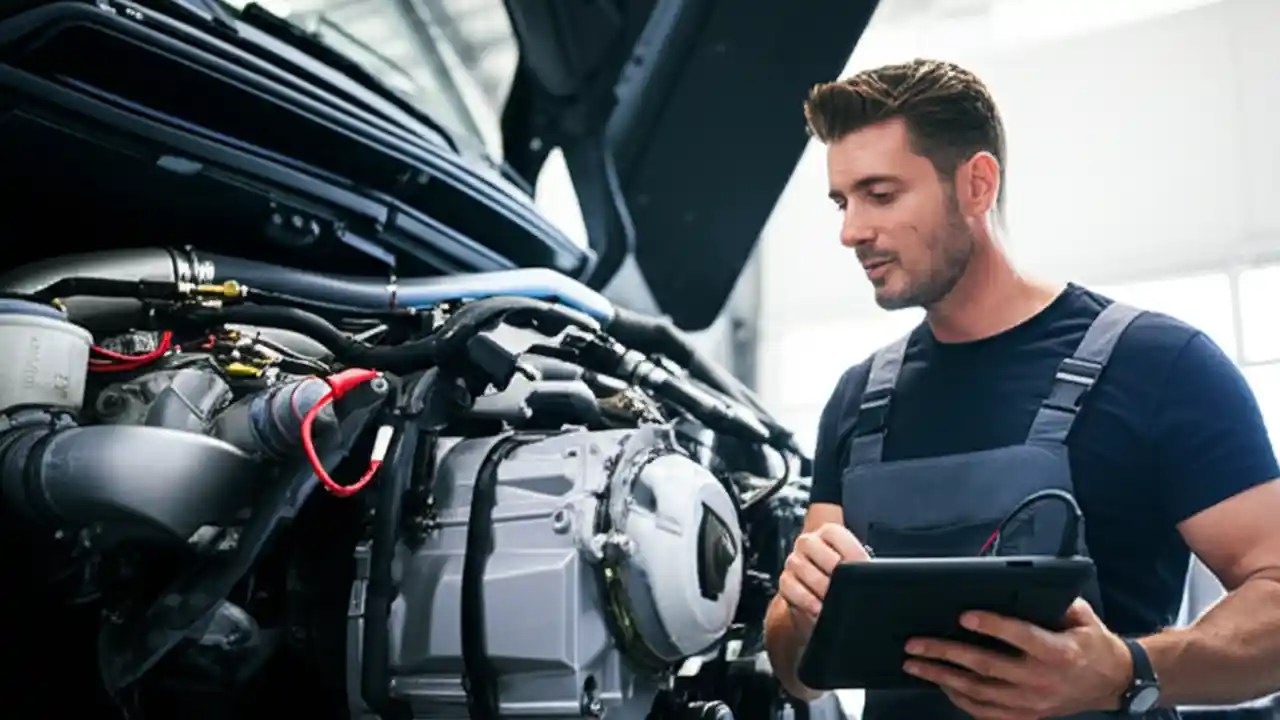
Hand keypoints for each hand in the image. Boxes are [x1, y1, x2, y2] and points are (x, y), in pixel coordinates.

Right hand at [778, 523, 868, 632]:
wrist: (821, 600)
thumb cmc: (842, 581)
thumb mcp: (855, 568)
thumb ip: (860, 564)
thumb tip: (871, 570)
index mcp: (829, 534)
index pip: (836, 534)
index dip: (851, 552)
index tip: (863, 568)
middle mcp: (808, 543)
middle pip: (812, 546)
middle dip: (832, 569)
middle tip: (845, 584)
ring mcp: (794, 561)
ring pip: (801, 567)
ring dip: (820, 586)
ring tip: (834, 600)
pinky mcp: (785, 581)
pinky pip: (791, 587)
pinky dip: (806, 600)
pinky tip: (819, 608)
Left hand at [903, 598, 1132, 719]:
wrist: (1113, 682)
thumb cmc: (1092, 643)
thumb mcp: (1082, 616)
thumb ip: (1054, 602)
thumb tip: (1022, 585)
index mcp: (1058, 651)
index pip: (1019, 636)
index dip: (991, 626)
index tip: (963, 615)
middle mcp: (1041, 680)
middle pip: (986, 666)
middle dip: (946, 653)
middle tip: (915, 644)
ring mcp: (1032, 703)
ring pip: (979, 693)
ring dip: (943, 678)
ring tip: (915, 665)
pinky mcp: (1027, 716)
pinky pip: (986, 713)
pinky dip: (960, 700)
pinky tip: (941, 685)